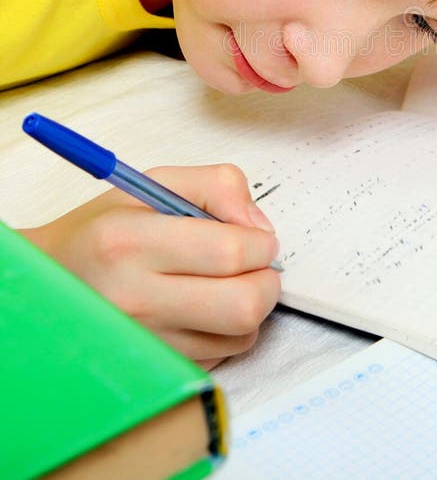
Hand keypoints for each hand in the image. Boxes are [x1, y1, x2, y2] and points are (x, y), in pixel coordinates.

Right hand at [20, 163, 280, 368]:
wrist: (52, 281)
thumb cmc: (108, 228)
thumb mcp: (155, 183)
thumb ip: (218, 186)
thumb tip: (260, 228)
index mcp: (131, 241)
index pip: (229, 251)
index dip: (262, 244)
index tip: (258, 238)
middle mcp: (134, 298)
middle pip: (243, 306)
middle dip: (266, 282)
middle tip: (257, 265)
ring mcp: (144, 343)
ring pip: (241, 336)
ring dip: (250, 309)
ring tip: (226, 284)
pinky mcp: (154, 371)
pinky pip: (223, 356)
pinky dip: (228, 333)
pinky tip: (205, 310)